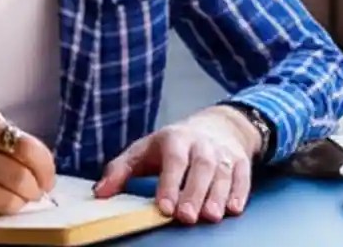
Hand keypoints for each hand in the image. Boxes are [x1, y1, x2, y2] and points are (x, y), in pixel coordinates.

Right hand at [0, 114, 56, 219]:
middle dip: (37, 189)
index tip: (48, 176)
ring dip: (20, 203)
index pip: (26, 146)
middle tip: (37, 192)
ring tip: (18, 199)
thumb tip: (42, 168)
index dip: (45, 165)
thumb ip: (5, 143)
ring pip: (7, 200)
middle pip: (20, 176)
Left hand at [93, 105, 260, 224]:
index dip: (169, 184)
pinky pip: (242, 177)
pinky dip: (240, 193)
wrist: (217, 126)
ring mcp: (223, 153)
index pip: (173, 160)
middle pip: (201, 167)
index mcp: (175, 139)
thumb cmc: (172, 145)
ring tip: (211, 216)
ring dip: (218, 195)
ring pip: (223, 173)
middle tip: (187, 217)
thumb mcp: (143, 151)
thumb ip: (120, 171)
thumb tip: (100, 193)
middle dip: (194, 192)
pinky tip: (233, 208)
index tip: (164, 207)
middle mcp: (201, 144)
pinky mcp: (240, 162)